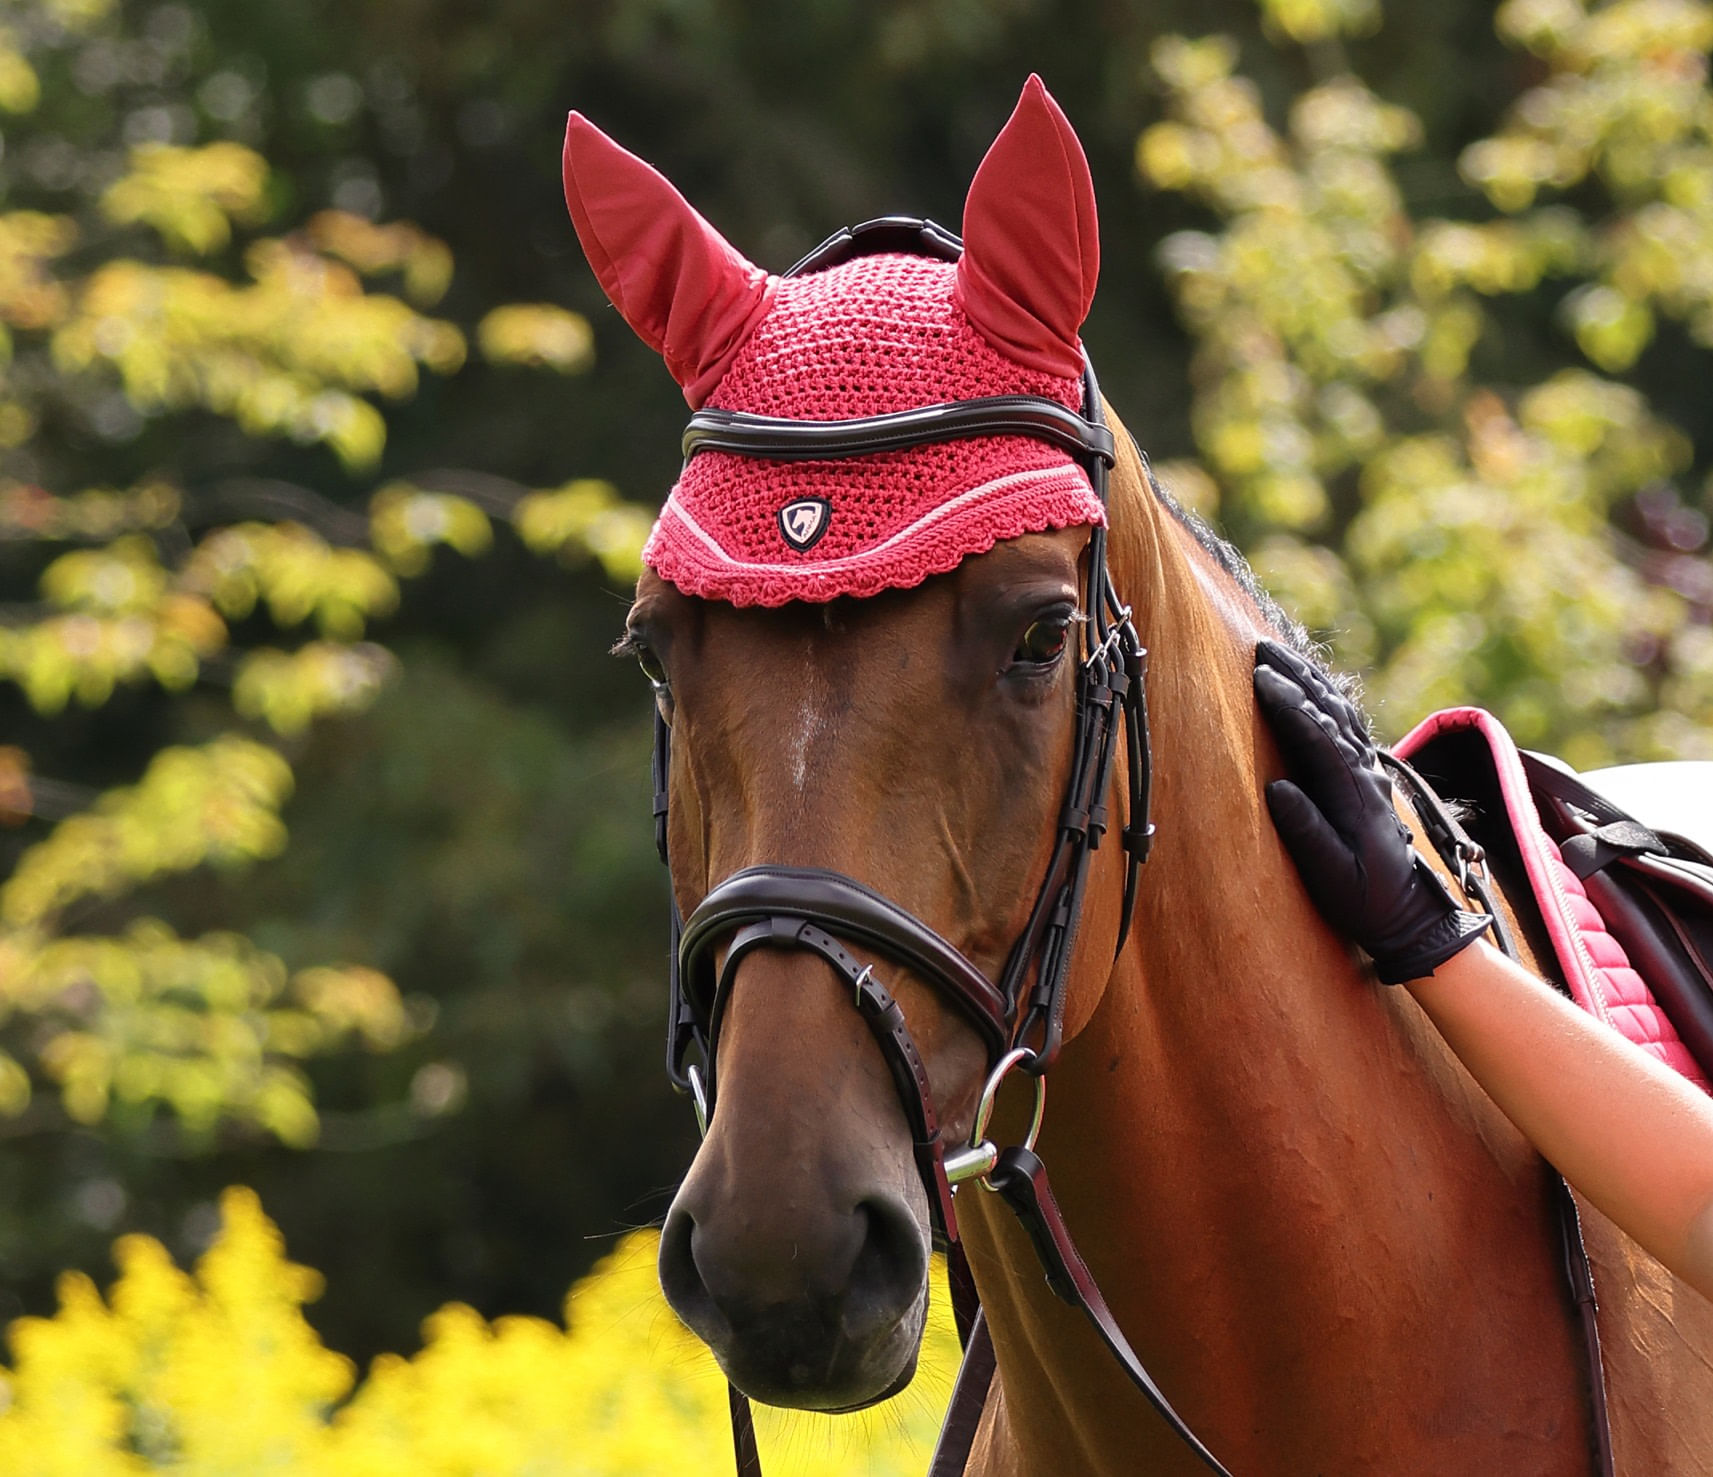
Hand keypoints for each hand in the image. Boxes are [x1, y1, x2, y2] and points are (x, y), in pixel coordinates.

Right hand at [1253, 640, 1490, 983]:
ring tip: (1277, 654)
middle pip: (1331, 711)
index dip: (1290, 704)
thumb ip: (1306, 831)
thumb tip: (1276, 787)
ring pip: (1340, 711)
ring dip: (1309, 679)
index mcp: (1355, 795)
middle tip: (1260, 648)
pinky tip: (1307, 683)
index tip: (1260, 678)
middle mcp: (1365, 774)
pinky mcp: (1364, 775)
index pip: (1319, 737)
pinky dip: (1323, 696)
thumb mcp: (1332, 876)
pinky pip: (1344, 723)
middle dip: (1297, 676)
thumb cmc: (1364, 900)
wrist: (1408, 913)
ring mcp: (1368, 772)